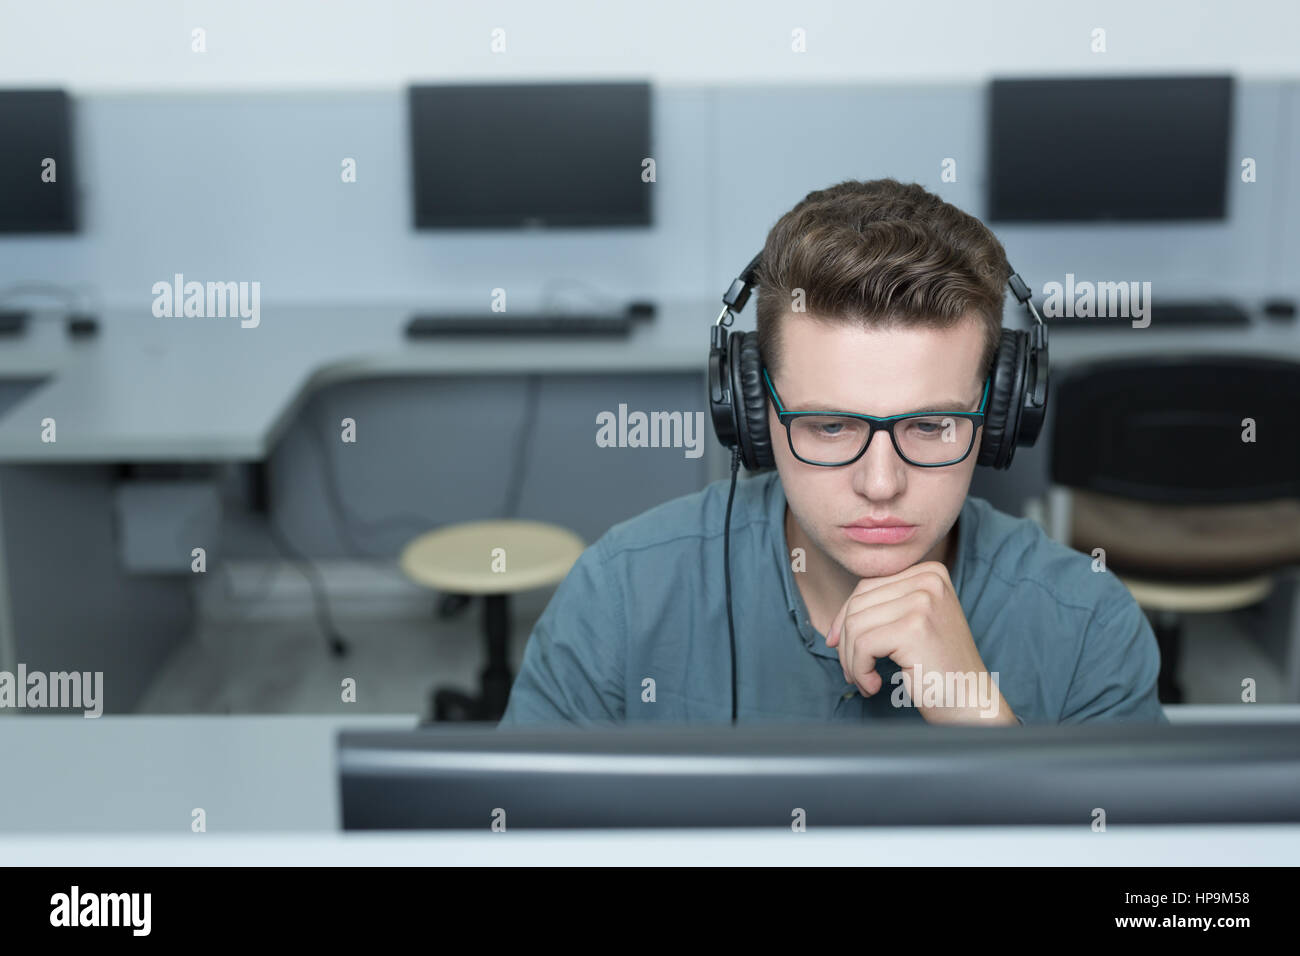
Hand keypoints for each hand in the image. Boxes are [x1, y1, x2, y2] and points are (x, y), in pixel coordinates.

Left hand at [826, 561, 1014, 725]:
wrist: (971, 702)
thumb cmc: (939, 669)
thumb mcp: (914, 625)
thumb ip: (883, 610)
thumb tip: (835, 624)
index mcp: (930, 572)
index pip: (866, 587)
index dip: (844, 618)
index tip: (839, 646)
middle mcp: (929, 580)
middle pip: (857, 604)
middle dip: (845, 642)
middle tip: (855, 672)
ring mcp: (923, 602)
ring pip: (855, 625)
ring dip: (851, 660)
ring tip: (865, 680)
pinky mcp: (914, 628)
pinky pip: (862, 645)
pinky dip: (860, 670)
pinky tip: (874, 686)